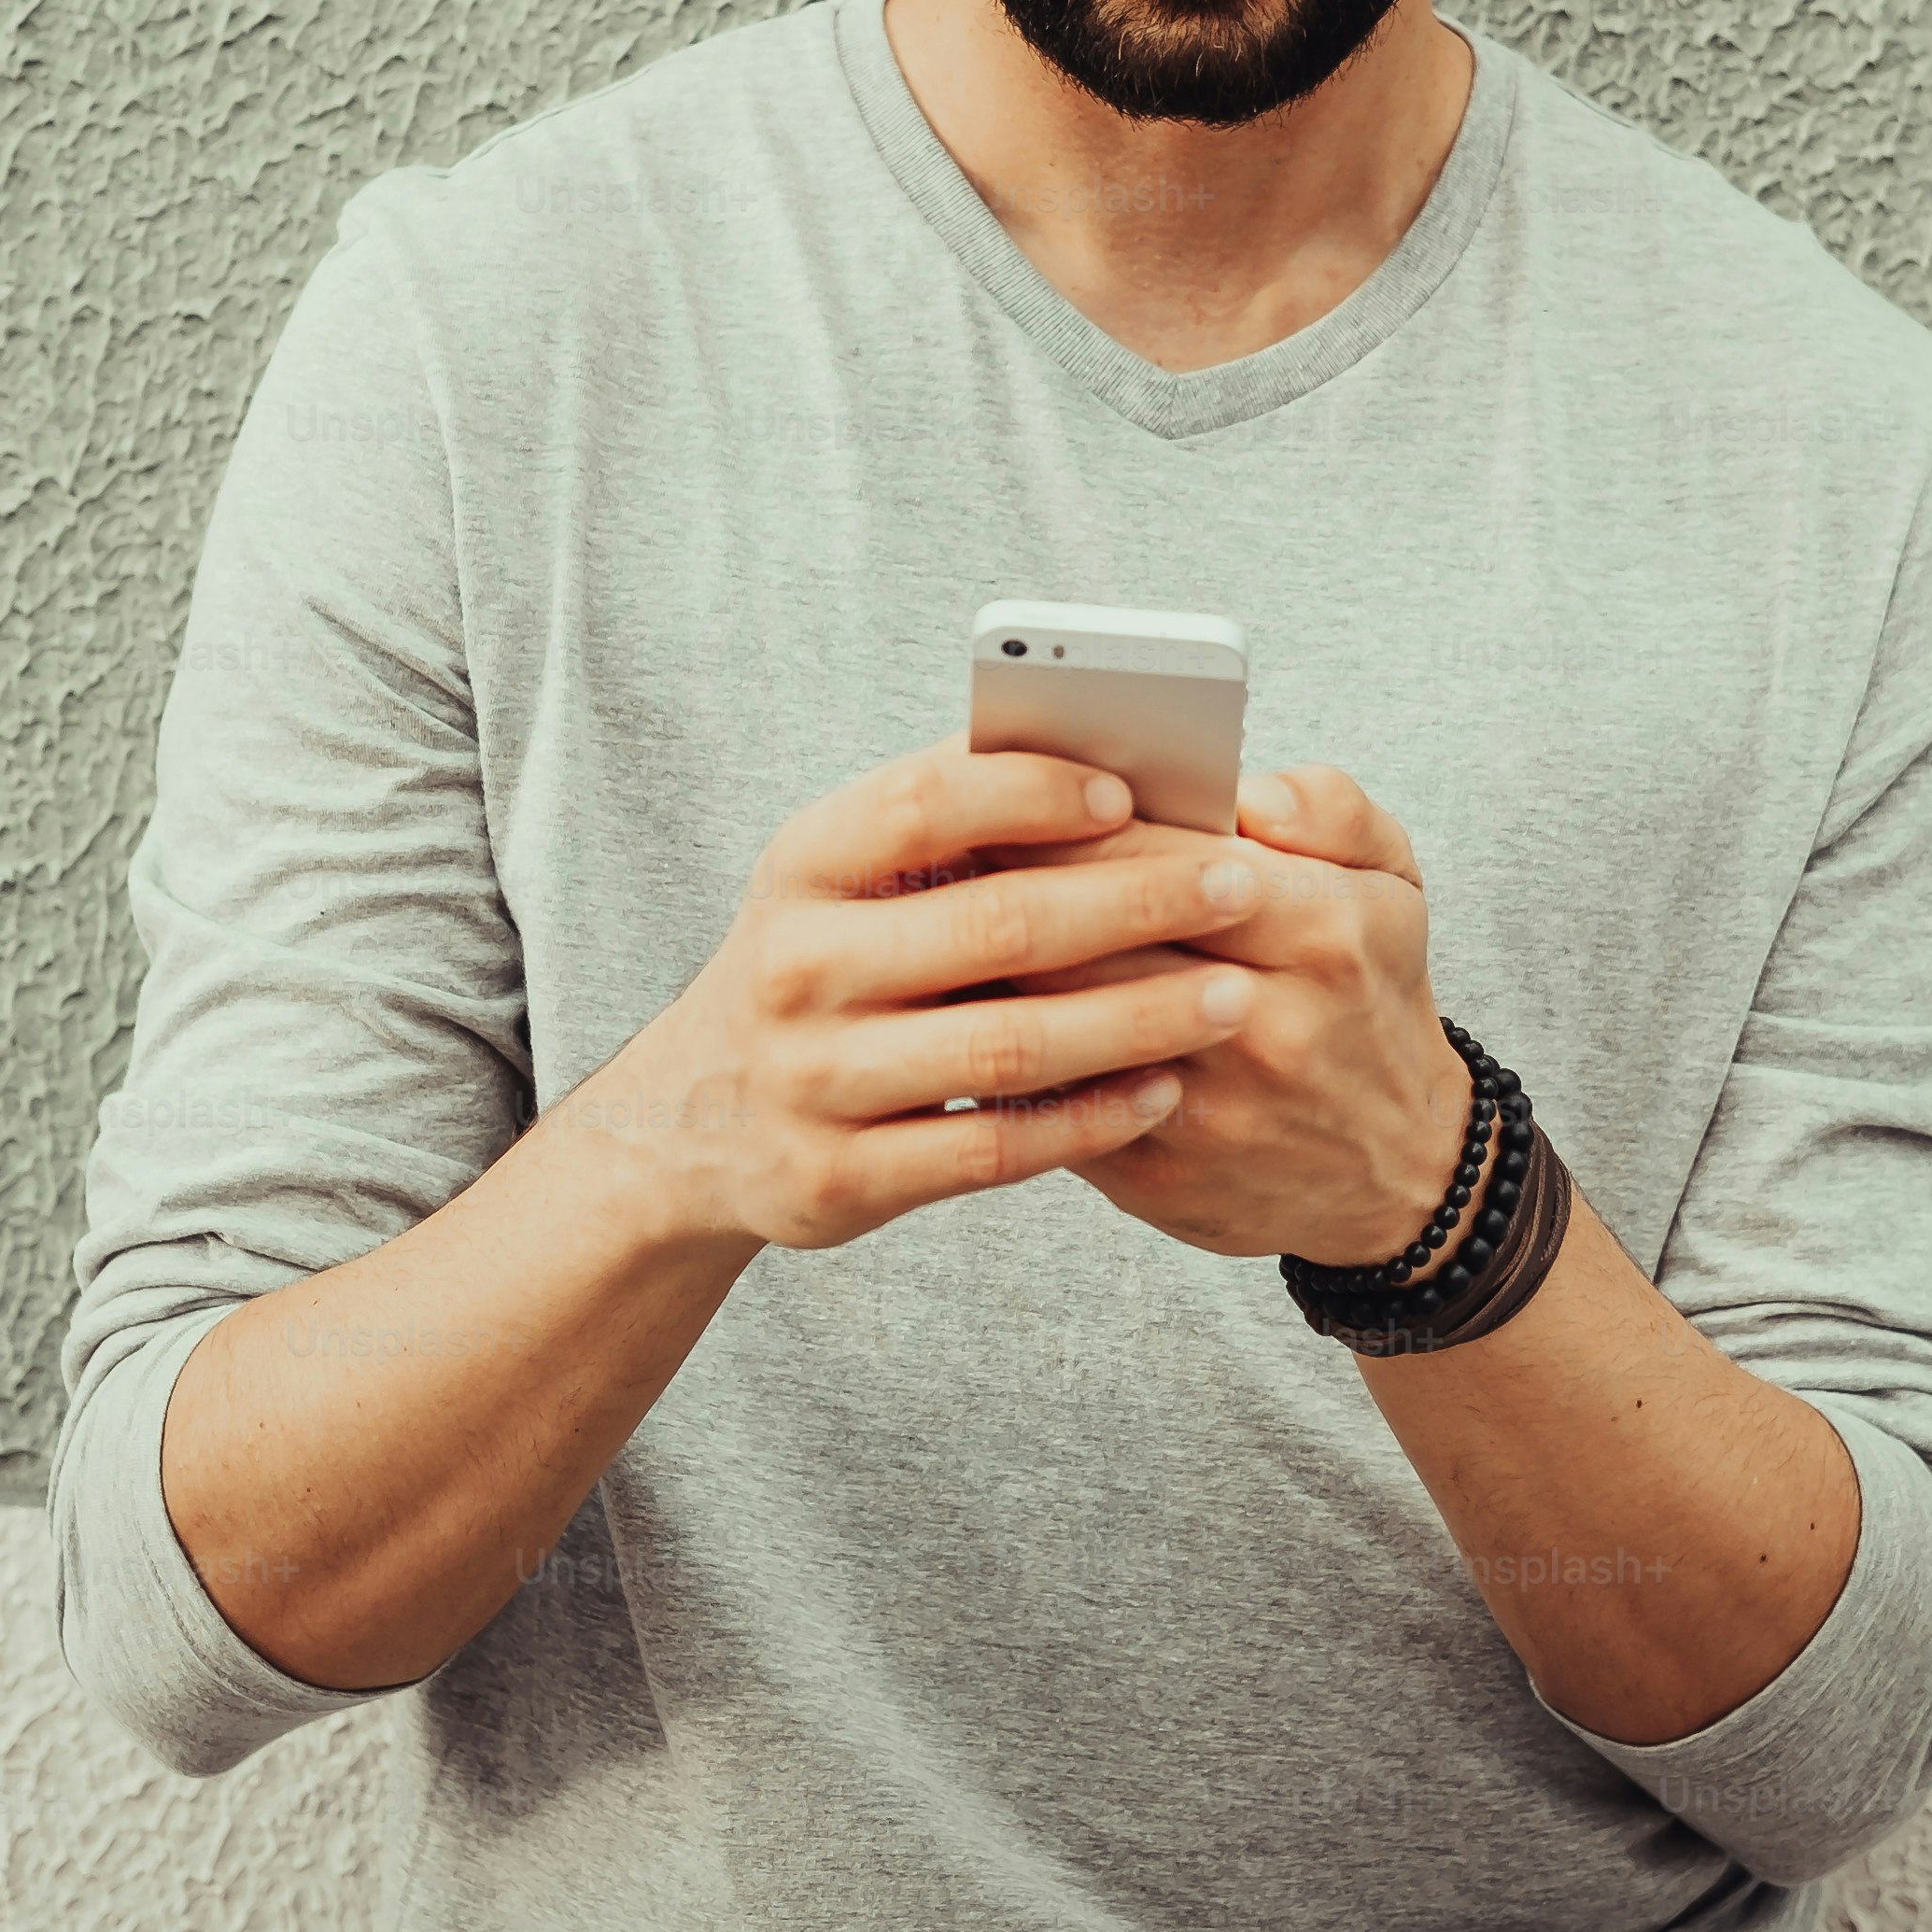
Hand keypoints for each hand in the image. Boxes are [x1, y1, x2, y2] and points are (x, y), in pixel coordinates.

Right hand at [551, 734, 1271, 1254]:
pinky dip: (1089, 1121)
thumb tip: (1103, 755)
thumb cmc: (822, 962)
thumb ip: (952, 820)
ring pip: (1006, 1047)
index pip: (922, 804)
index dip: (1031, 793)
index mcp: (804, 865)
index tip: (1132, 793)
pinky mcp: (841, 1176)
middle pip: (994, 926)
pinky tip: (1164, 1090)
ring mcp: (815, 1079)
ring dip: (1135, 1019)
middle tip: (1237, 885)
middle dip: (1134, 903)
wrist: (694, 1120)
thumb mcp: (843, 877)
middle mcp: (798, 966)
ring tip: (1231, 997)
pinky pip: (993, 1149)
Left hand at [972, 765, 1470, 1265]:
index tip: (1008, 788)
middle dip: (1010, 884)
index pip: (1168, 856)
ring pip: (1059, 1021)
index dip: (1074, 819)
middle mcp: (1264, 1024)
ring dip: (987, 968)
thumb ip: (1330, 808)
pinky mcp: (1155, 1174)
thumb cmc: (1371, 997)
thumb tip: (1243, 789)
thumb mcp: (1394, 885)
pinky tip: (957, 1009)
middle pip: (1097, 937)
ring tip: (932, 917)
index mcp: (1319, 932)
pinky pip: (1052, 1103)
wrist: (1400, 1171)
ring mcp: (1206, 1109)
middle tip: (941, 842)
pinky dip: (998, 1052)